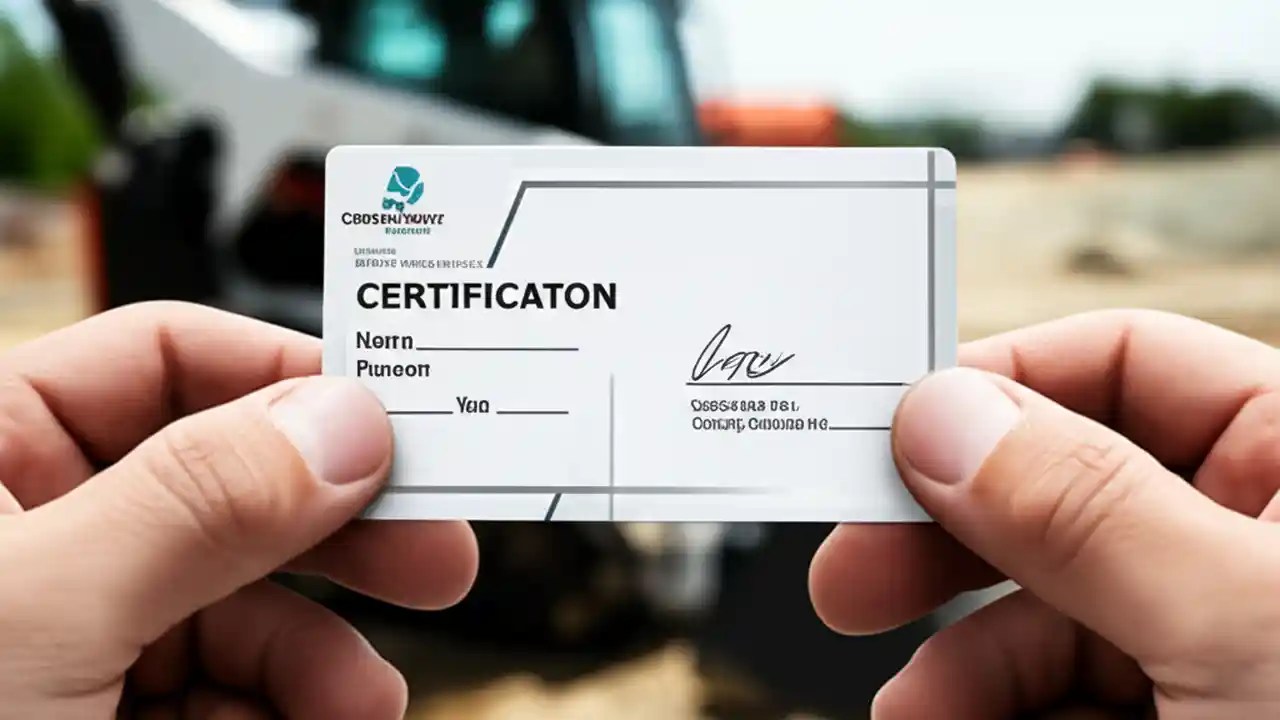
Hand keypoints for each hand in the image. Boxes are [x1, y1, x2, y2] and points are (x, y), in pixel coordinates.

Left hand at [0, 303, 477, 718]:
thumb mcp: (38, 615)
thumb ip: (194, 501)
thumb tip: (342, 421)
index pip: (166, 360)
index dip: (289, 380)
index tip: (400, 426)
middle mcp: (45, 533)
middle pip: (233, 484)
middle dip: (339, 529)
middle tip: (439, 555)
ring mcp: (83, 633)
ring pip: (246, 604)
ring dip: (320, 654)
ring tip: (361, 705)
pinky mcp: (112, 716)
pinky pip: (231, 692)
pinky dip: (289, 712)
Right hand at [810, 310, 1279, 718]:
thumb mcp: (1243, 628)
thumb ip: (1086, 508)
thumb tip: (948, 415)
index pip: (1127, 365)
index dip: (1000, 389)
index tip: (892, 439)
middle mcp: (1256, 545)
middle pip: (1061, 491)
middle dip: (950, 538)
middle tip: (853, 574)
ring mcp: (1218, 642)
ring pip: (1049, 611)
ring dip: (964, 658)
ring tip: (914, 712)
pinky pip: (1064, 695)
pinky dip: (997, 712)